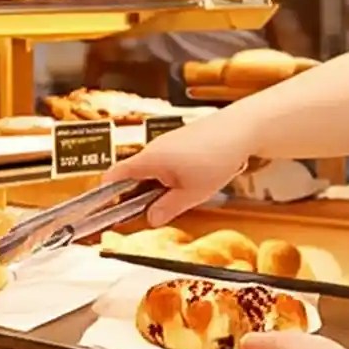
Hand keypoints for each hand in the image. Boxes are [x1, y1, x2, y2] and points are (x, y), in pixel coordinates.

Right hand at [102, 116, 252, 225]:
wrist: (242, 129)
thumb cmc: (216, 157)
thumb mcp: (191, 194)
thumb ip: (167, 209)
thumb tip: (150, 219)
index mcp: (148, 160)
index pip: (113, 176)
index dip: (106, 195)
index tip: (108, 211)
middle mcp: (153, 149)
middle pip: (133, 175)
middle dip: (138, 195)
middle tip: (152, 212)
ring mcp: (167, 143)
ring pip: (152, 170)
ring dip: (158, 186)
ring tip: (181, 197)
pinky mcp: (180, 141)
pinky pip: (166, 163)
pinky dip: (171, 176)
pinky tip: (193, 183)